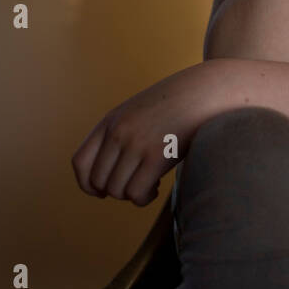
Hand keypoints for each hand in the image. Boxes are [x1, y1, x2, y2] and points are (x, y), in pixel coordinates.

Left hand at [71, 62, 215, 206]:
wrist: (209, 90)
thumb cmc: (179, 104)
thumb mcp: (141, 111)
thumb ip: (123, 132)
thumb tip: (112, 168)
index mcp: (111, 120)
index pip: (80, 163)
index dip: (87, 183)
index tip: (102, 190)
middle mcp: (118, 132)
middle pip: (98, 181)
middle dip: (115, 190)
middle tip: (135, 184)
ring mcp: (136, 144)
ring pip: (116, 190)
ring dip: (132, 194)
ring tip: (150, 183)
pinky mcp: (156, 156)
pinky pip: (136, 193)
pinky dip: (144, 198)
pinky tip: (157, 186)